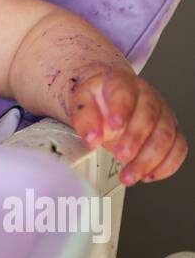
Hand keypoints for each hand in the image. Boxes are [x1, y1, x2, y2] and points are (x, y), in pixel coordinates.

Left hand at [68, 68, 186, 184]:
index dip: (122, 108)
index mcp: (122, 82)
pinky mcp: (171, 130)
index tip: (114, 125)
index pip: (125, 91)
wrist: (106, 96)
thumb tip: (92, 138)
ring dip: (149, 160)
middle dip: (136, 139)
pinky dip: (166, 166)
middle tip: (121, 156)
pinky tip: (147, 175)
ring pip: (166, 136)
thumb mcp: (80, 102)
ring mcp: (162, 113)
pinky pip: (178, 148)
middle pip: (149, 116)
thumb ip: (84, 118)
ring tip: (129, 175)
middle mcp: (146, 96)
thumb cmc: (96, 99)